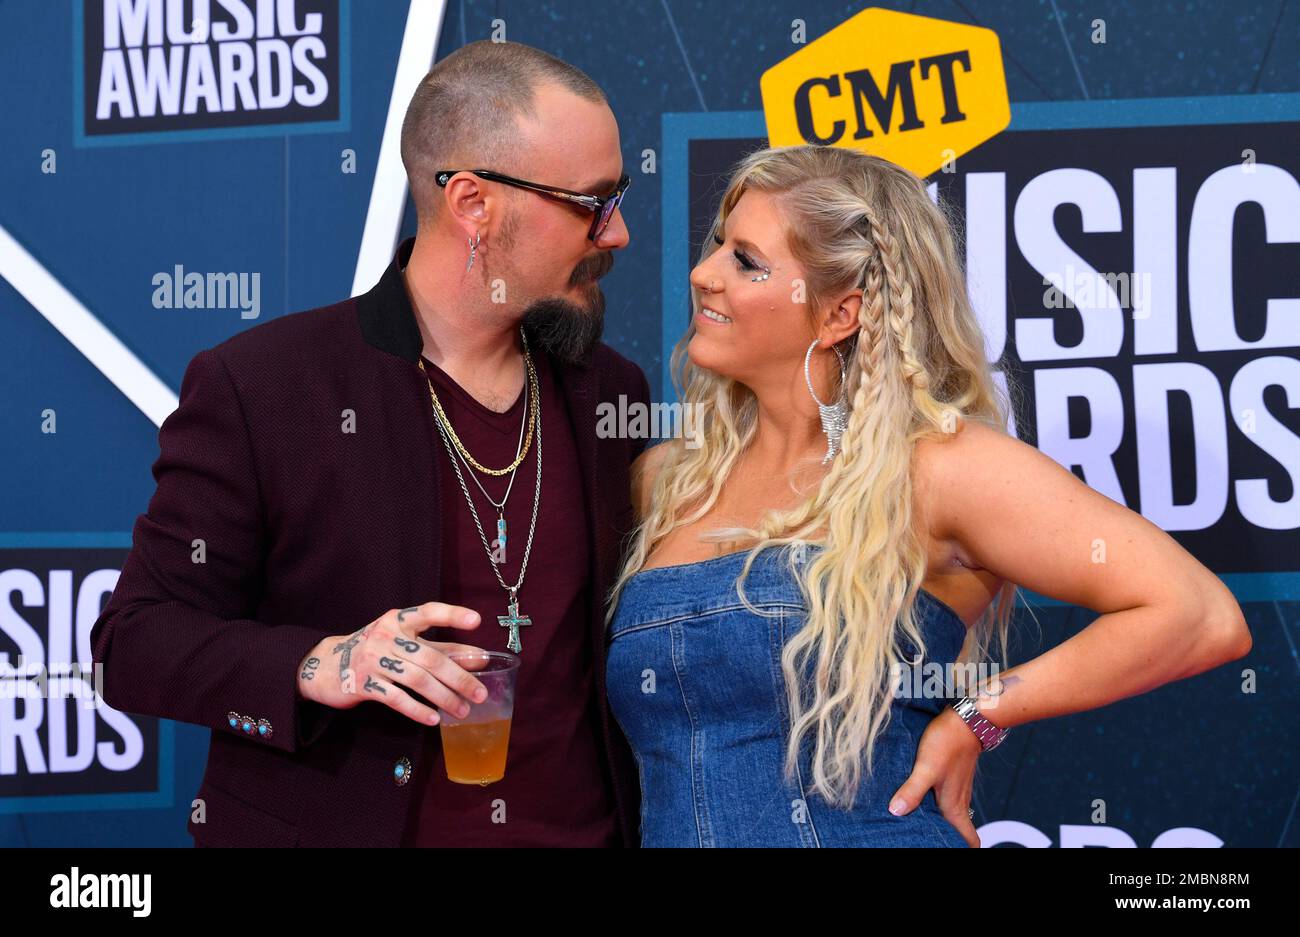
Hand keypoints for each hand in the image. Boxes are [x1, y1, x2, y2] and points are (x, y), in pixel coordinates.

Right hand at [296, 602, 488, 725]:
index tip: (476, 621)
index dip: (452, 615)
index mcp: (398, 620)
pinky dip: (417, 709)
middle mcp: (386, 636)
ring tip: (463, 710)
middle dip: (459, 677)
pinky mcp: (363, 684)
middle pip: (430, 657)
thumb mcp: (405, 643)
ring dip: (444, 697)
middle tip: (480, 693)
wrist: (328, 666)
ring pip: (417, 679)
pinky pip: (396, 698)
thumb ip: (443, 648)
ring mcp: (373, 660)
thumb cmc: (377, 651)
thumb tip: (480, 658)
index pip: (428, 612)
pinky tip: (434, 718)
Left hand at [888, 706, 982, 846]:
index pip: (970, 841)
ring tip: (916, 824)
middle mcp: (958, 802)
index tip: (944, 849)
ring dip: (940, 823)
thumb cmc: (948, 742)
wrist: (966, 719)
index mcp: (954, 807)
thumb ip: (912, 791)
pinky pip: (946, 801)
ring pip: (951, 816)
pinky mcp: (951, 778)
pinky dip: (936, 807)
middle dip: (947, 839)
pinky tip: (918, 800)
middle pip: (959, 832)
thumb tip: (896, 812)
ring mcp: (956, 790)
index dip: (961, 849)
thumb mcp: (926, 767)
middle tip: (922, 839)